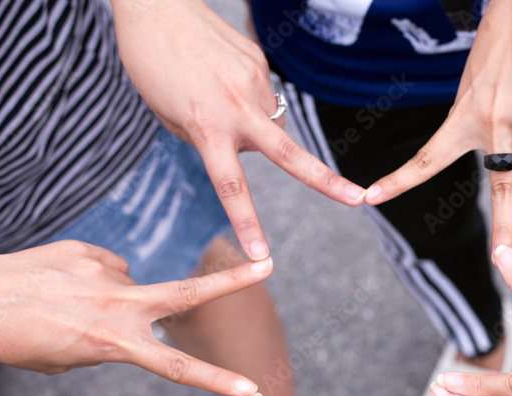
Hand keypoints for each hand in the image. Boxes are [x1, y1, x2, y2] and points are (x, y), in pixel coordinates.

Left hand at [0, 241, 269, 395]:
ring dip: (110, 299)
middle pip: (189, 292)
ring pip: (130, 285)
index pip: (177, 368)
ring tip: (64, 304)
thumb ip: (109, 334)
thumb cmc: (15, 340)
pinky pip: (106, 268)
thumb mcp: (66, 359)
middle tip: (268, 265)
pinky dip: (91, 279)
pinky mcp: (88, 249)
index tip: (251, 390)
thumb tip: (132, 293)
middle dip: (232, 281)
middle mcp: (117, 303)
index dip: (218, 382)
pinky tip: (59, 285)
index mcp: (112, 343)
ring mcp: (104, 271)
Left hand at [110, 0, 364, 259]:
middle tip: (359, 199)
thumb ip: (213, 138)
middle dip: (326, 181)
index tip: (262, 256)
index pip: (231, 187)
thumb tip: (255, 140)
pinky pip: (263, 95)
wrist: (156, 8)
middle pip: (290, 155)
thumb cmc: (152, 67)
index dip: (248, 224)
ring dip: (253, 124)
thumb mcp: (171, 117)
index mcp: (207, 128)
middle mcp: (237, 107)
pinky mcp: (260, 62)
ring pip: (269, 122)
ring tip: (215, 96)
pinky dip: (247, 97)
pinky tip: (222, 76)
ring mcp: (254, 82)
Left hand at [365, 0, 511, 251]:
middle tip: (501, 260)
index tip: (371, 198)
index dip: (400, 180)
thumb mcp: (480, 85)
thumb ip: (489, 122)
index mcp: (462, 118)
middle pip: (502, 190)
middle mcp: (489, 125)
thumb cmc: (503, 43)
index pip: (427, 157)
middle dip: (504, 230)